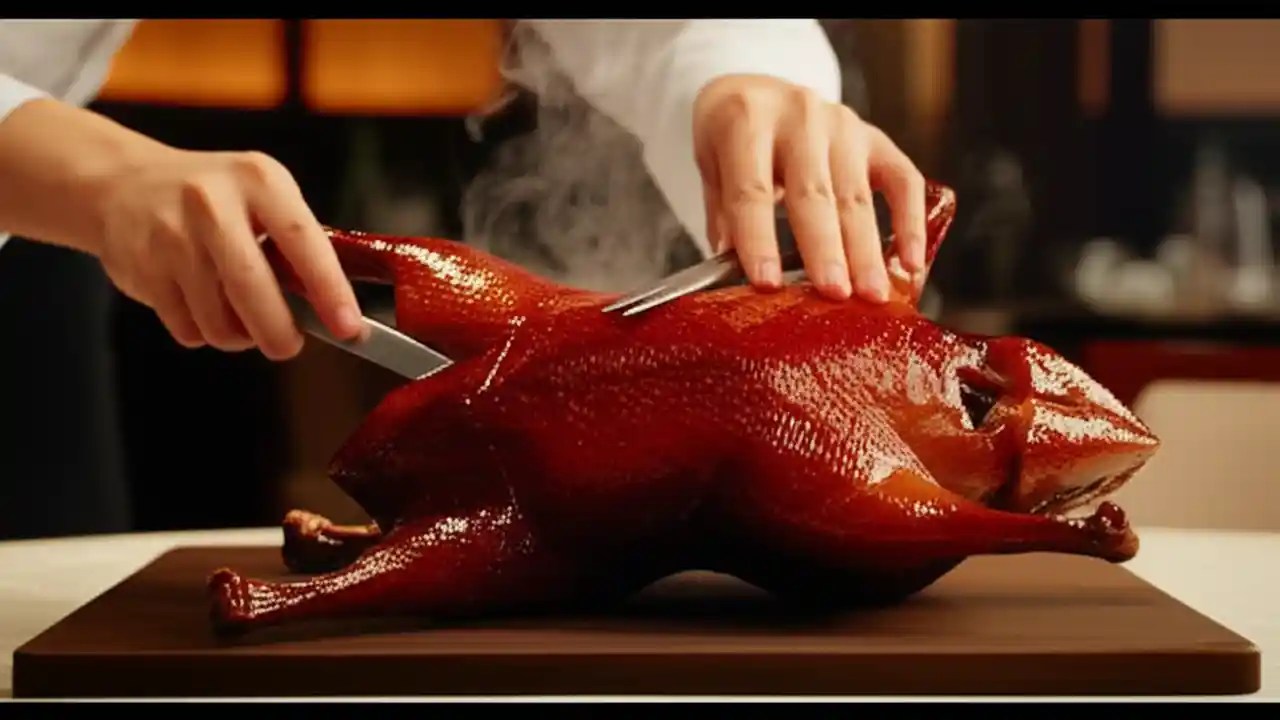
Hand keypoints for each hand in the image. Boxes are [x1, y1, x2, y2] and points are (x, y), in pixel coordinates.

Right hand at [92, 147, 364, 358]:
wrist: (124, 183)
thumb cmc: (213, 196)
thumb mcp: (262, 195)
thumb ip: (296, 243)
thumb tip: (334, 308)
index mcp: (258, 181)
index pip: (303, 242)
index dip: (330, 291)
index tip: (349, 327)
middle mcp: (212, 204)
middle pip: (255, 291)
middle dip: (280, 334)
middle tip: (289, 344)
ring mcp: (172, 236)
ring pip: (219, 322)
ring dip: (239, 336)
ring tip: (240, 317)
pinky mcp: (141, 268)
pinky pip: (188, 329)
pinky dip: (204, 332)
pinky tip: (204, 307)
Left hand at [692, 74, 926, 302]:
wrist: (754, 92)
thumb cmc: (731, 140)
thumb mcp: (711, 167)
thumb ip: (724, 217)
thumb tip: (733, 278)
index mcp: (746, 121)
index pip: (752, 188)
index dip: (758, 238)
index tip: (766, 283)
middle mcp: (799, 116)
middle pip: (813, 192)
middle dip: (825, 248)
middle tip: (834, 294)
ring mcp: (843, 125)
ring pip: (856, 195)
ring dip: (866, 250)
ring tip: (872, 294)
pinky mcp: (874, 138)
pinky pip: (903, 180)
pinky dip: (911, 221)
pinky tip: (912, 261)